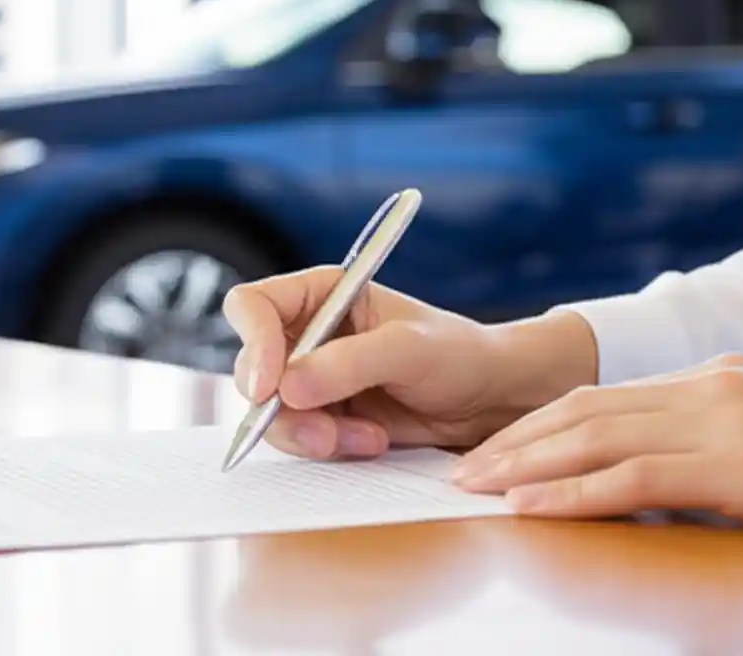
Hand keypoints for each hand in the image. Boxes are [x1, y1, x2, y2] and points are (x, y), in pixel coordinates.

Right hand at [223, 266, 596, 459]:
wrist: (490, 399)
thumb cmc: (459, 354)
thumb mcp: (409, 349)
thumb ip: (350, 363)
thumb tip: (287, 386)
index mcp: (320, 294)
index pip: (252, 306)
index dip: (253, 343)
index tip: (269, 385)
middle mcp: (306, 334)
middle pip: (253, 370)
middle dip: (283, 409)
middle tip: (324, 433)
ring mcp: (311, 380)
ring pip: (272, 413)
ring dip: (312, 436)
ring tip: (368, 438)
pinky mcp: (324, 418)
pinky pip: (300, 440)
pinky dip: (331, 448)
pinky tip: (374, 442)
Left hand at [452, 354, 742, 536]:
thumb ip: (723, 430)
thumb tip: (674, 459)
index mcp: (714, 379)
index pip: (604, 398)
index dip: (541, 424)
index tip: (496, 450)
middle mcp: (707, 389)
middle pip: (583, 411)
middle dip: (514, 443)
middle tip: (460, 473)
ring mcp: (722, 422)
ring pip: (595, 438)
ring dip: (525, 466)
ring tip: (474, 490)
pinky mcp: (740, 467)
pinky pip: (636, 479)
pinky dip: (573, 493)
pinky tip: (531, 508)